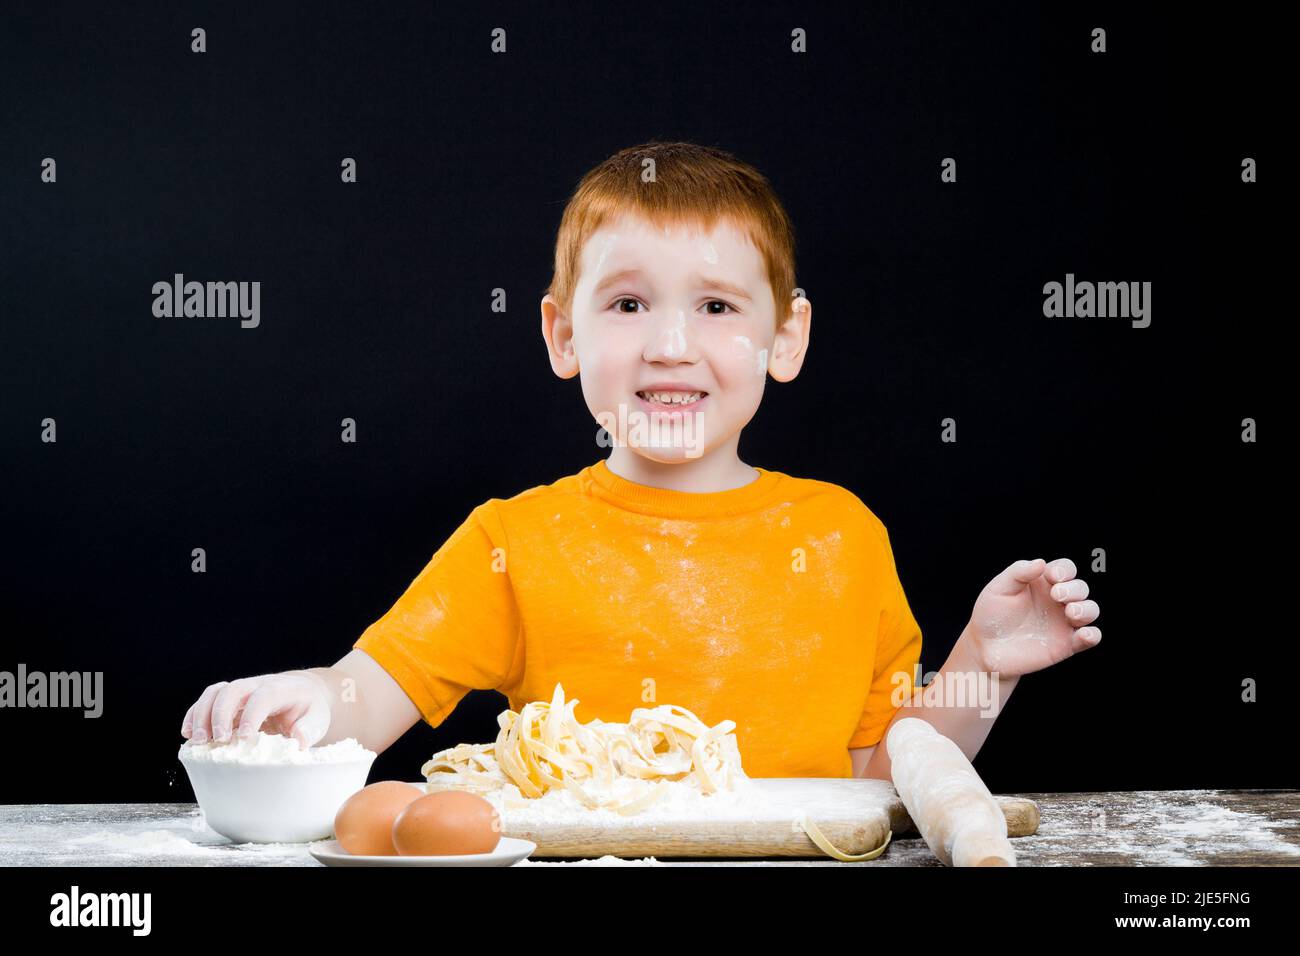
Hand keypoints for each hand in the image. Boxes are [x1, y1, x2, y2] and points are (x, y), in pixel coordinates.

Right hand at [180, 672, 331, 747]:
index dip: (252, 715)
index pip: (263, 696)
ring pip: (215, 693)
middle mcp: (257, 685)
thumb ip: (310, 728)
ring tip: (198, 741)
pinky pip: (206, 701)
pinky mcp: (229, 700)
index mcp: (281, 689)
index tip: (245, 737)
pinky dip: (194, 715)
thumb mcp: (318, 718)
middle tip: (217, 740)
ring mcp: (241, 691)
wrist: (303, 692)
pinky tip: (188, 734)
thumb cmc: (309, 708)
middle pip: (233, 690)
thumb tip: (298, 740)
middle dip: (220, 714)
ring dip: (202, 715)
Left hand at [965, 557, 1100, 676]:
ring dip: (1086, 609)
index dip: (1065, 570)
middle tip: (1057, 595)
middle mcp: (1057, 600)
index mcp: (1043, 583)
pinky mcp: (1067, 644)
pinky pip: (1090, 638)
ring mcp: (1063, 622)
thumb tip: (1041, 562)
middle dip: (1074, 589)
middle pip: (1080, 588)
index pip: (1065, 569)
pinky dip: (1092, 635)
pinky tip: (1084, 634)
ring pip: (1090, 610)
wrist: (986, 648)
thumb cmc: (991, 614)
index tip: (1054, 576)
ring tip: (1070, 612)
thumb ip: (1018, 572)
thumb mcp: (999, 588)